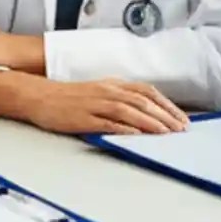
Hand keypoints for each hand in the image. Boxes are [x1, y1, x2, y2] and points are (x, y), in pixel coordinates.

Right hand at [22, 77, 190, 133]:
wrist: (39, 96)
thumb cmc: (68, 97)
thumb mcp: (98, 92)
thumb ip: (120, 100)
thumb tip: (146, 114)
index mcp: (112, 84)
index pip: (147, 92)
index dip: (167, 105)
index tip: (181, 119)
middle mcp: (107, 92)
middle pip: (142, 102)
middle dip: (165, 116)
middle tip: (181, 130)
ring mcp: (95, 105)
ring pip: (129, 111)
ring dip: (150, 122)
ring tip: (166, 134)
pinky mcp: (84, 118)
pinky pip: (108, 123)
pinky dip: (125, 129)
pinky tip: (137, 136)